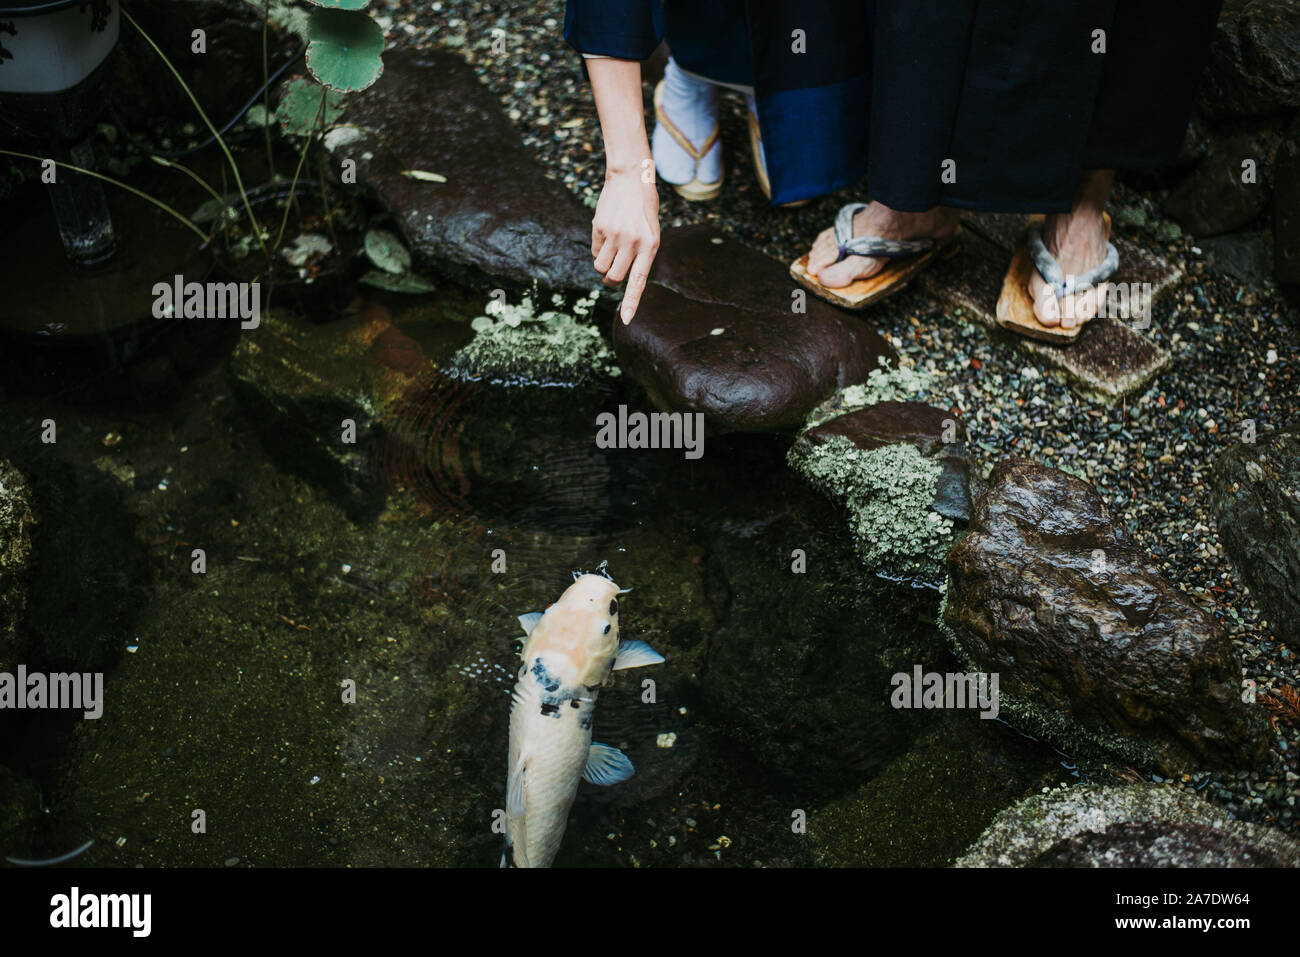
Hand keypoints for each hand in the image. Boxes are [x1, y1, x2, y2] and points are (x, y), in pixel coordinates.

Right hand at [591, 163, 658, 323]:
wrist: (630, 178)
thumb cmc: (643, 209)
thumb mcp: (651, 232)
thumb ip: (641, 254)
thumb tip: (620, 278)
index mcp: (651, 246)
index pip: (639, 280)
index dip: (631, 302)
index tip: (625, 320)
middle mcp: (633, 242)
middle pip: (614, 278)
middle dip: (611, 281)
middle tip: (613, 274)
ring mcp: (615, 235)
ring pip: (601, 267)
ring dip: (603, 265)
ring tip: (612, 249)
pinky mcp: (600, 227)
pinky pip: (595, 251)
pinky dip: (598, 249)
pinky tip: (607, 234)